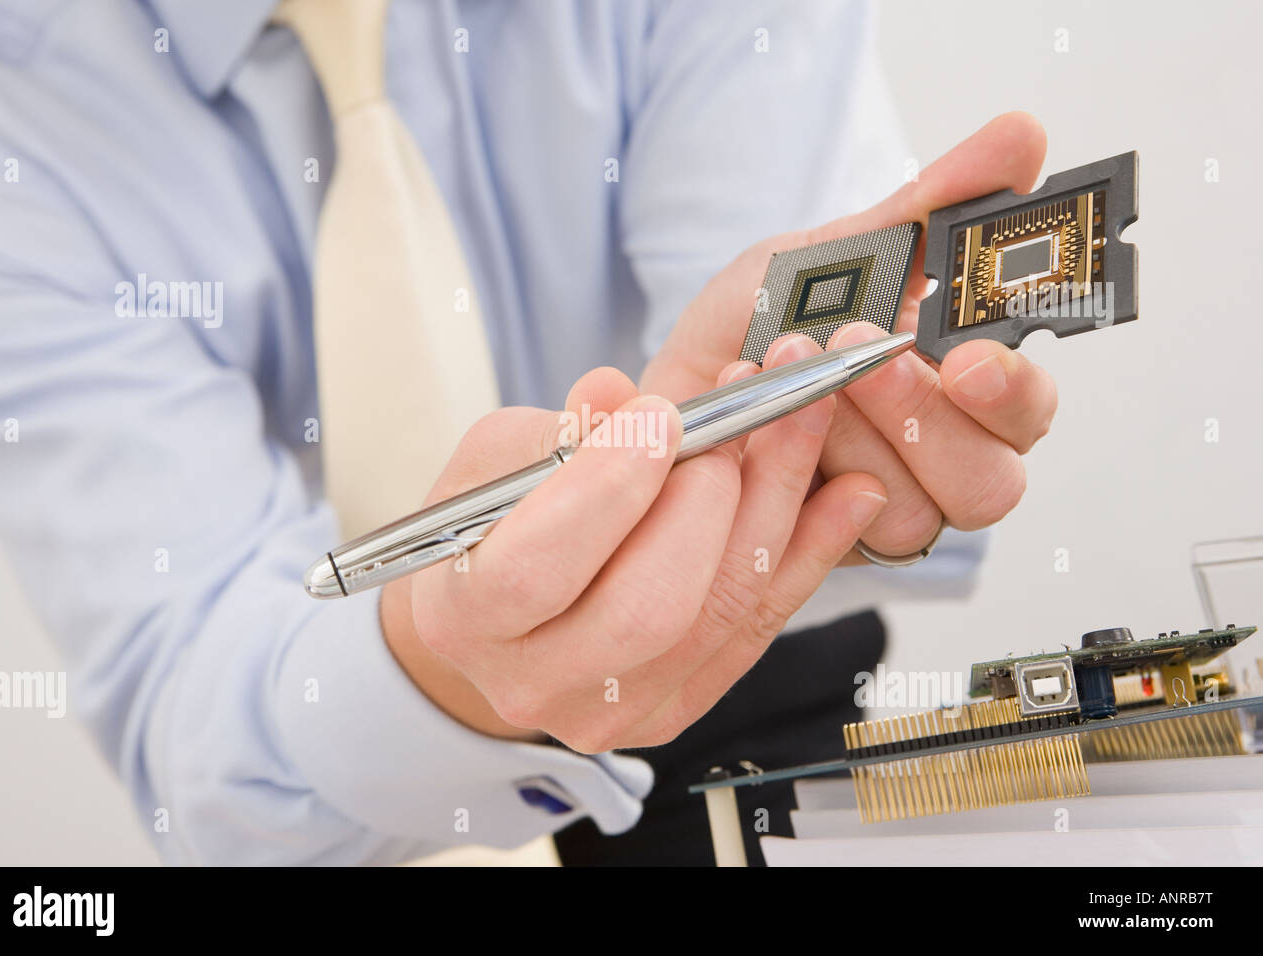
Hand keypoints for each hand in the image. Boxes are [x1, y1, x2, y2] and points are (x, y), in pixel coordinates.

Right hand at [382, 345, 886, 751]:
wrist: (501, 618)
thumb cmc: (491, 527)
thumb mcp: (493, 463)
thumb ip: (550, 432)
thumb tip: (613, 395)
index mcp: (464, 615)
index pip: (536, 569)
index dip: (606, 491)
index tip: (661, 415)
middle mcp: (534, 681)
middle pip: (647, 609)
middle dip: (707, 501)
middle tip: (737, 419)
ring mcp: (611, 711)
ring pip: (717, 617)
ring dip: (775, 509)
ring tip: (804, 420)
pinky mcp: (676, 709)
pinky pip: (756, 631)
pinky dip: (809, 556)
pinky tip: (848, 493)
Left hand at [641, 112, 1057, 559]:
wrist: (673, 382)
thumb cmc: (757, 324)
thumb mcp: (834, 252)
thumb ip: (925, 208)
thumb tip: (1020, 136)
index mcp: (958, 387)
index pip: (1026, 407)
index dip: (1011, 391)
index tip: (966, 358)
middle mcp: (936, 456)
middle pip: (991, 482)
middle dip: (920, 420)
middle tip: (860, 361)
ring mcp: (882, 507)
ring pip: (919, 514)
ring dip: (847, 440)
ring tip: (782, 375)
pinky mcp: (827, 547)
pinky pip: (839, 538)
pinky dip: (793, 475)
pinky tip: (752, 426)